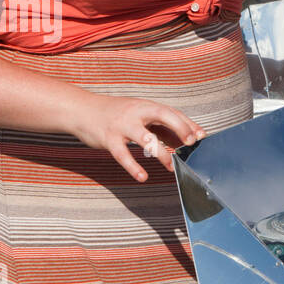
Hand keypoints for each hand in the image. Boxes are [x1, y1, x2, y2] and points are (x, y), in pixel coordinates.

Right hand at [70, 94, 205, 182]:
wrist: (81, 109)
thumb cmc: (115, 114)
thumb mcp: (139, 115)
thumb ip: (160, 126)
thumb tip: (185, 139)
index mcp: (146, 106)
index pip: (172, 112)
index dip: (188, 124)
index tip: (202, 136)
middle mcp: (136, 112)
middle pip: (163, 114)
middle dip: (180, 127)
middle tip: (191, 143)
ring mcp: (122, 125)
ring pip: (145, 137)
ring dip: (160, 153)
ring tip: (171, 166)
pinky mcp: (108, 138)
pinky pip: (123, 154)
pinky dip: (133, 166)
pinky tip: (143, 177)